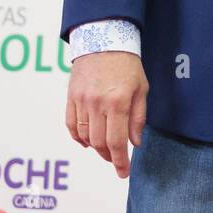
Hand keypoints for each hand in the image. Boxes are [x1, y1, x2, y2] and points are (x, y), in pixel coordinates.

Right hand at [65, 51, 148, 176]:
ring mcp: (81, 101)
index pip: (116, 142)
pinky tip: (87, 141)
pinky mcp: (71, 97)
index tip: (124, 173)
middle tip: (116, 159)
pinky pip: (71, 125)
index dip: (120, 161)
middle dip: (108, 157)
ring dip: (95, 148)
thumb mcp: (142, 88)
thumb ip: (138, 117)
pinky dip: (78, 137)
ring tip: (105, 149)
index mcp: (118, 102)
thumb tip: (135, 143)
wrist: (103, 40)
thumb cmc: (127, 64)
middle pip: (99, 143)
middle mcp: (97, 104)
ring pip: (84, 136)